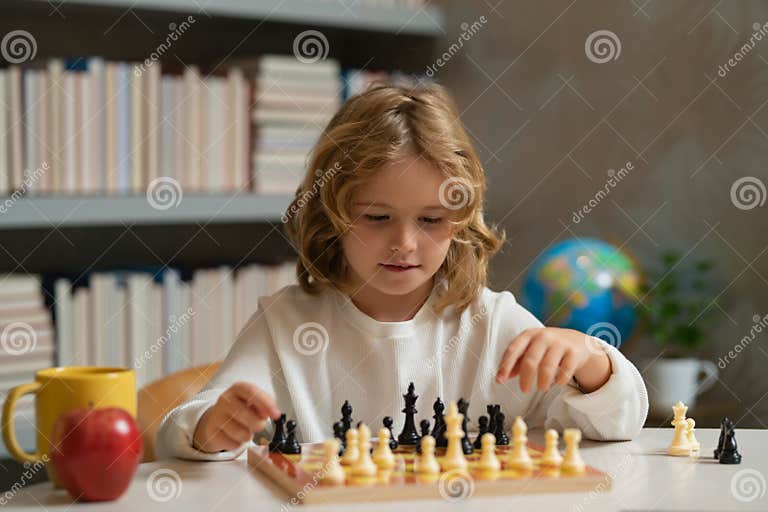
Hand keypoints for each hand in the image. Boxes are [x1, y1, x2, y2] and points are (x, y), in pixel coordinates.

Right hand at [193, 382, 280, 452]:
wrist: (217, 419)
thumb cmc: (241, 409)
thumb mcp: (254, 402)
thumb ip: (266, 404)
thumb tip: (273, 412)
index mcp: (238, 389)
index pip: (251, 392)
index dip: (265, 403)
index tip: (276, 414)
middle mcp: (225, 400)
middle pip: (245, 414)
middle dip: (258, 424)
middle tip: (260, 425)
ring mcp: (216, 416)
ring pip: (240, 432)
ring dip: (248, 435)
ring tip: (245, 430)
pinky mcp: (211, 432)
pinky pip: (232, 444)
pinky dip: (238, 443)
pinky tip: (234, 436)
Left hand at [495, 327, 610, 392]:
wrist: (575, 341)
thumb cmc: (548, 346)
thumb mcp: (530, 349)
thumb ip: (516, 362)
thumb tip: (502, 377)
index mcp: (528, 335)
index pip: (513, 350)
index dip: (505, 366)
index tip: (500, 380)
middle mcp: (543, 337)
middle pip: (530, 360)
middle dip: (525, 378)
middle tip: (524, 389)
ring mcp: (559, 343)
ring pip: (547, 366)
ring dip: (542, 381)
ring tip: (542, 387)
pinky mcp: (573, 352)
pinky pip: (565, 370)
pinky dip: (560, 379)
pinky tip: (558, 382)